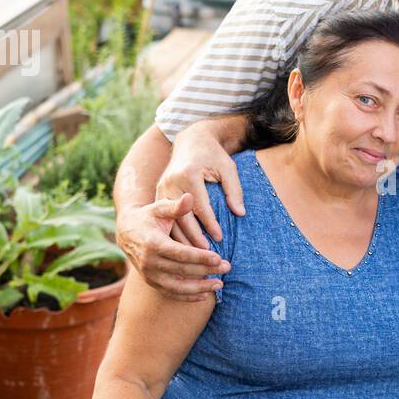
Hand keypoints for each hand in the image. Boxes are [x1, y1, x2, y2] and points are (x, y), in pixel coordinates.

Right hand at [116, 193, 229, 301]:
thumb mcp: (159, 208)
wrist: (126, 232)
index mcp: (153, 243)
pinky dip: (188, 297)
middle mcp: (150, 262)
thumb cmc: (148, 217)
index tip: (218, 258)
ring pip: (178, 286)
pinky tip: (205, 295)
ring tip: (220, 284)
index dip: (200, 257)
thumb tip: (189, 197)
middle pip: (182, 270)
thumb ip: (176, 206)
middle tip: (227, 267)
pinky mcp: (152, 282)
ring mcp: (150, 275)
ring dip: (200, 287)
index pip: (180, 254)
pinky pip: (171, 293)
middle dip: (207, 270)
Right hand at [157, 128, 245, 245]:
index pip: (200, 206)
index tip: (220, 238)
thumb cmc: (212, 156)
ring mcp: (161, 189)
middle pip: (182, 217)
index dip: (210, 224)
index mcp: (188, 174)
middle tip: (207, 254)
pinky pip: (165, 219)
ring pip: (170, 221)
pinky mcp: (158, 195)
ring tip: (195, 255)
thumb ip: (234, 190)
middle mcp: (171, 183)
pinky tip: (184, 247)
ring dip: (183, 239)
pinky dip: (174, 234)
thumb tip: (240, 213)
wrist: (191, 142)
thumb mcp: (228, 168)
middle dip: (195, 237)